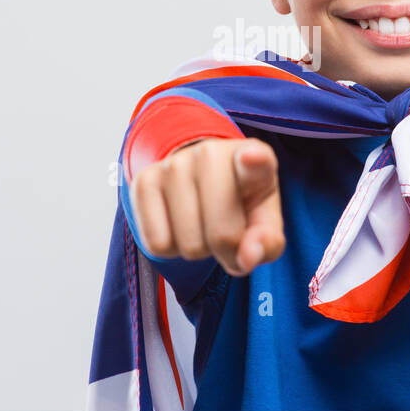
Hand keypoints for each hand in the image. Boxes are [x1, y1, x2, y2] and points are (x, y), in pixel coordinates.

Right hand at [129, 137, 284, 276]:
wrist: (199, 179)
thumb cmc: (240, 203)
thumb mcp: (264, 221)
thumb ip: (267, 243)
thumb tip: (247, 258)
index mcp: (254, 158)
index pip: (256, 158)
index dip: (254, 160)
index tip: (251, 157)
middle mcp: (211, 153)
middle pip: (221, 235)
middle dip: (226, 250)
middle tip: (226, 231)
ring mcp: (173, 164)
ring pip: (188, 244)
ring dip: (198, 250)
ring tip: (202, 224)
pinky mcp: (143, 181)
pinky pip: (157, 244)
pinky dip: (171, 248)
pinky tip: (178, 224)